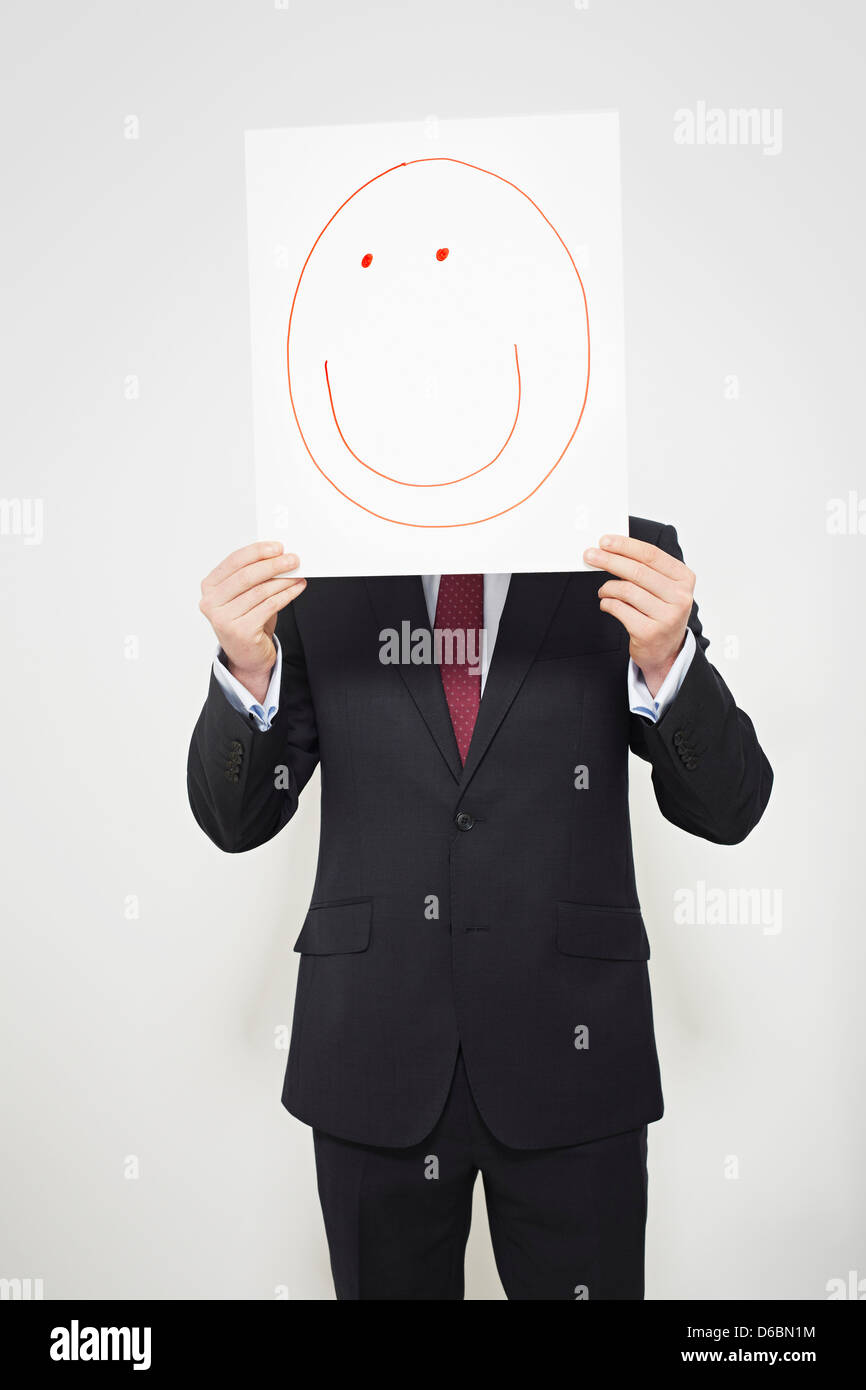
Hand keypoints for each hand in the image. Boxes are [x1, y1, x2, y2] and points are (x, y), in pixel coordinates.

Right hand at [199, 541, 305, 703]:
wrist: (247, 655)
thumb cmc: (247, 620)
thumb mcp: (246, 595)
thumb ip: (254, 575)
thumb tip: (278, 555)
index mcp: (210, 587)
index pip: (234, 561)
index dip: (257, 552)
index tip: (278, 547)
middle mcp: (211, 602)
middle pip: (247, 576)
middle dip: (273, 565)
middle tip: (293, 559)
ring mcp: (223, 619)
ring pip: (260, 591)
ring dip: (283, 580)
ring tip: (298, 574)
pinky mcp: (240, 631)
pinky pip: (269, 606)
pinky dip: (286, 595)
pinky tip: (296, 588)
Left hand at [583, 534, 693, 697]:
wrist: (666, 651)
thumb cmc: (661, 613)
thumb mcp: (663, 588)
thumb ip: (646, 568)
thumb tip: (613, 549)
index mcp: (684, 578)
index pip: (651, 555)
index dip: (625, 546)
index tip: (605, 541)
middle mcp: (680, 597)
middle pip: (637, 571)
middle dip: (609, 560)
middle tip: (590, 556)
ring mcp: (667, 616)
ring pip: (626, 590)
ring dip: (607, 587)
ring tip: (603, 591)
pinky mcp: (650, 632)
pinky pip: (619, 609)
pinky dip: (607, 604)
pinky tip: (606, 604)